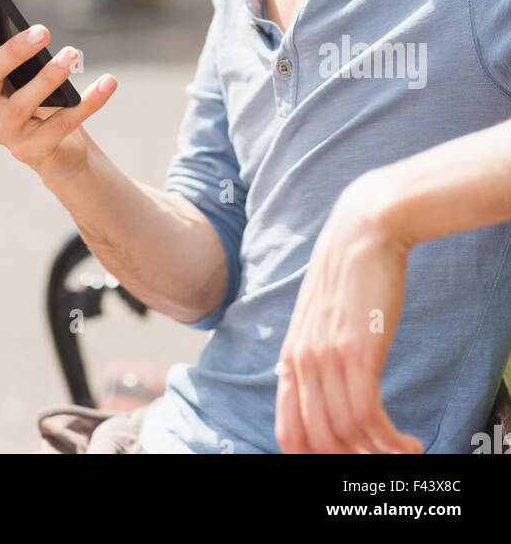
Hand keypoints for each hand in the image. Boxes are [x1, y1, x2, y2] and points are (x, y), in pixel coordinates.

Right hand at [0, 0, 116, 183]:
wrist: (59, 151)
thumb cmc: (40, 99)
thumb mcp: (23, 69)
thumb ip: (4, 41)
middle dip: (12, 51)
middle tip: (43, 30)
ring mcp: (6, 132)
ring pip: (20, 104)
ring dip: (48, 77)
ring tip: (74, 54)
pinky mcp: (33, 152)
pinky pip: (61, 125)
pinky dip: (88, 103)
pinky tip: (108, 82)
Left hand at [275, 172, 423, 454]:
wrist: (363, 232)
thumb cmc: (348, 276)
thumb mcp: (320, 319)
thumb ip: (316, 356)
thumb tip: (325, 394)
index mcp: (290, 358)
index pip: (289, 433)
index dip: (314, 459)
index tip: (346, 462)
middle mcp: (302, 363)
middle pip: (318, 442)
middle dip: (351, 463)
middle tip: (381, 465)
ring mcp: (327, 358)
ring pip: (346, 435)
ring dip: (378, 456)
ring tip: (404, 454)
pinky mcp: (357, 352)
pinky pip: (368, 417)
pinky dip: (389, 441)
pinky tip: (408, 442)